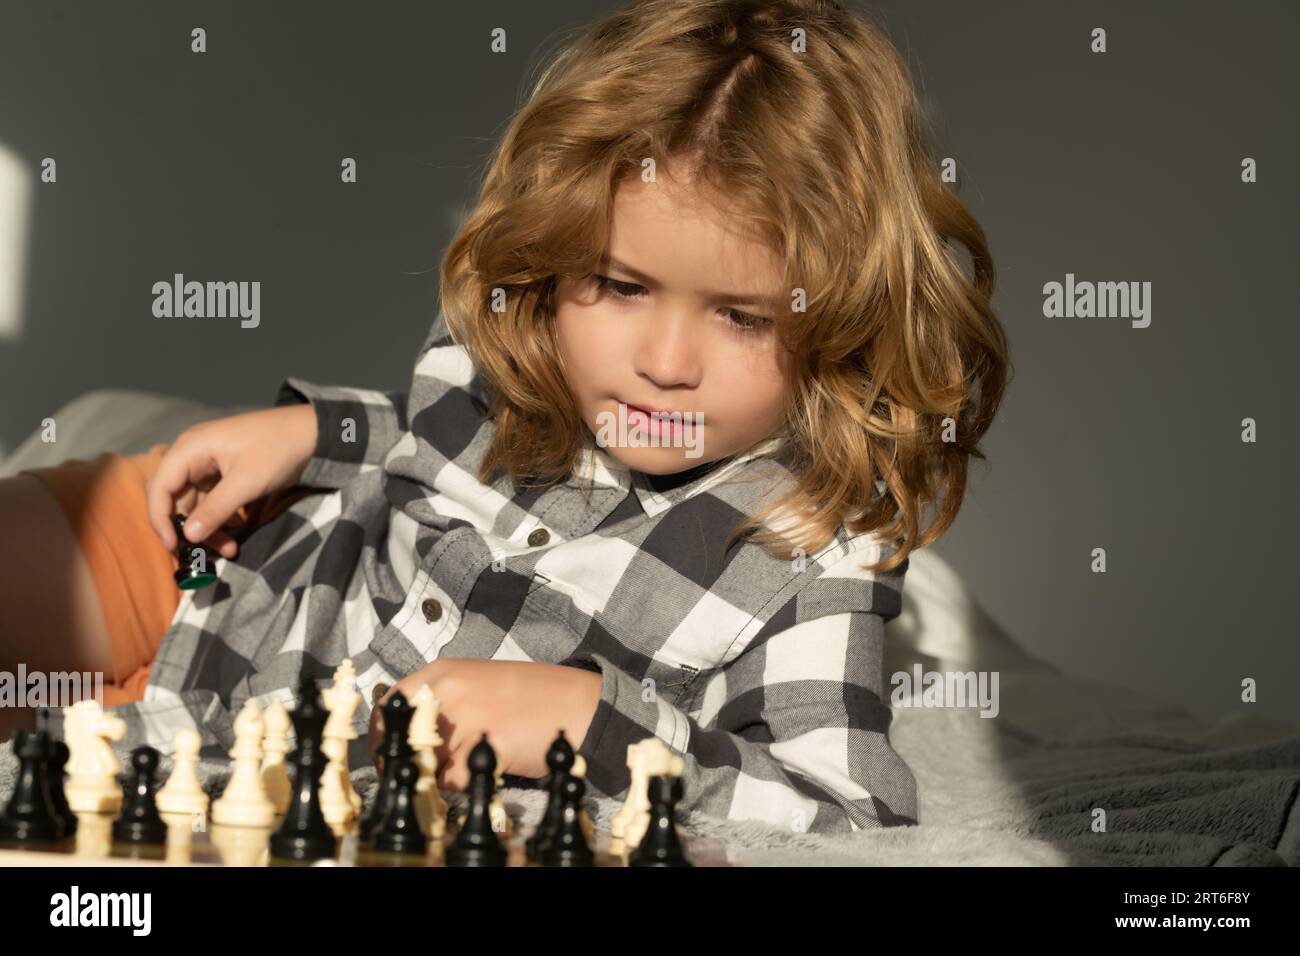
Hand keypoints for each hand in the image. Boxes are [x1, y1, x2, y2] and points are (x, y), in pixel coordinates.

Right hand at [144, 404, 317, 557]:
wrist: (313, 433)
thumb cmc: (279, 449)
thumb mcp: (247, 482)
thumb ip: (216, 509)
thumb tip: (189, 536)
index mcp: (191, 448)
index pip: (160, 488)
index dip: (160, 519)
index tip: (174, 547)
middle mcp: (193, 455)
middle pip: (176, 499)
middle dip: (189, 528)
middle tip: (204, 555)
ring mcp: (209, 464)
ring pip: (196, 504)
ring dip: (208, 528)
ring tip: (230, 549)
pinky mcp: (225, 473)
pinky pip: (212, 501)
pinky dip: (220, 519)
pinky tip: (235, 532)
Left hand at [368, 659, 603, 789]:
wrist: (578, 704)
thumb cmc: (533, 696)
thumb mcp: (479, 683)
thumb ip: (443, 700)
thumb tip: (413, 732)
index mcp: (443, 672)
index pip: (388, 706)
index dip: (385, 736)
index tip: (392, 753)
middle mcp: (446, 691)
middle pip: (399, 737)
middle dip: (405, 761)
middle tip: (420, 774)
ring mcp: (463, 718)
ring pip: (423, 761)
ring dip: (433, 775)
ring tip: (457, 772)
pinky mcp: (481, 745)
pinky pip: (450, 779)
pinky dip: (457, 785)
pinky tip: (477, 774)